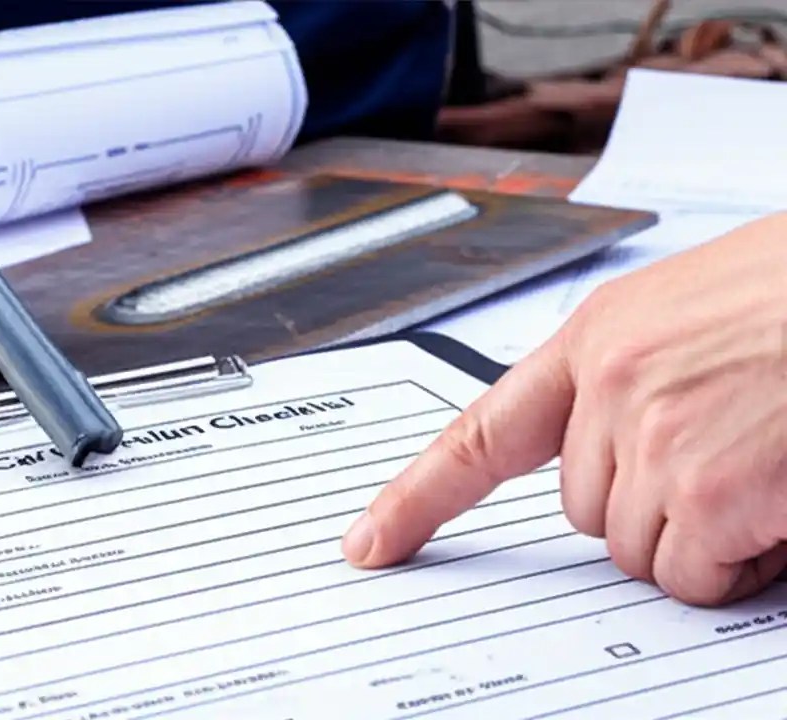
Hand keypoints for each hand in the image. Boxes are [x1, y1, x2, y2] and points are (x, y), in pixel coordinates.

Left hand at [342, 212, 786, 605]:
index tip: (371, 544)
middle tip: (731, 463)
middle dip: (649, 511)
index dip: (419, 498)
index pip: (482, 433)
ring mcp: (654, 435)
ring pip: (633, 549)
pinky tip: (782, 501)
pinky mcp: (707, 490)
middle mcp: (610, 382)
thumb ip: (636, 386)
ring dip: (699, 537)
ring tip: (766, 471)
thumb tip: (615, 477)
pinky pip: (690, 576)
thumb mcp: (700, 318)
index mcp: (600, 335)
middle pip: (580, 510)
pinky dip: (740, 564)